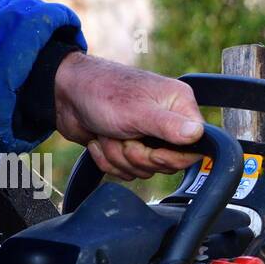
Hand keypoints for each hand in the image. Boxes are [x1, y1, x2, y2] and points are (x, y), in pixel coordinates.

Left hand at [54, 52, 205, 180]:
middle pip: (168, 164)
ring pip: (145, 170)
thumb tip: (199, 134)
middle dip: (139, 156)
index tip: (153, 152)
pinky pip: (126, 171)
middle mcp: (168, 121)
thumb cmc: (101, 92)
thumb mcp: (137, 111)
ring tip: (108, 133)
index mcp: (179, 105)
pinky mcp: (130, 147)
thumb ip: (169, 126)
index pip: (194, 148)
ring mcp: (148, 136)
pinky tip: (100, 140)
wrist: (64, 94)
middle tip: (124, 136)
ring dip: (119, 156)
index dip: (172, 157)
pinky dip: (108, 159)